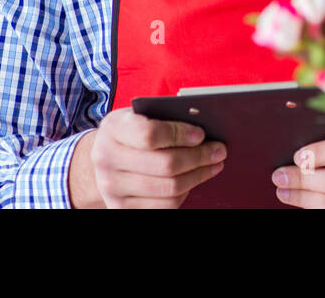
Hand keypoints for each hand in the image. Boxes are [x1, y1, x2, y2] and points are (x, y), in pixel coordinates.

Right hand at [69, 107, 226, 207]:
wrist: (105, 157)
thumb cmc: (132, 130)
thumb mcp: (141, 115)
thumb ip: (166, 117)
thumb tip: (203, 131)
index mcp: (113, 129)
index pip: (149, 135)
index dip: (179, 134)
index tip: (201, 134)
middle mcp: (107, 160)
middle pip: (165, 165)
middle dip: (199, 157)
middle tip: (219, 150)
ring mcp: (112, 188)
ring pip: (168, 188)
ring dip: (198, 176)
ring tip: (214, 165)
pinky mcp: (121, 208)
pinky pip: (164, 206)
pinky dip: (185, 193)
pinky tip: (194, 179)